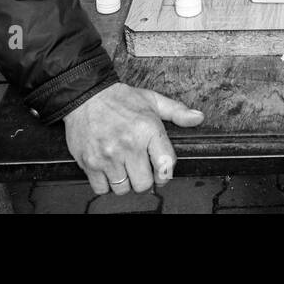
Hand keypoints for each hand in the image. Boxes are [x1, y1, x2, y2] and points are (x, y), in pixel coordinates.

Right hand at [63, 82, 203, 195]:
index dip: (165, 174)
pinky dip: (105, 183)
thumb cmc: (119, 99)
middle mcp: (128, 144)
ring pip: (123, 189)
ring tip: (122, 167)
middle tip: (139, 168)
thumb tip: (198, 118)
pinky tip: (107, 169)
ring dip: (124, 182)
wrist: (85, 95)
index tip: (160, 171)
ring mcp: (108, 156)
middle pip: (144, 184)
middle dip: (144, 179)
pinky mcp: (89, 162)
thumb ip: (177, 111)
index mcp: (147, 129)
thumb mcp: (152, 100)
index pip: (166, 166)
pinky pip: (101, 189)